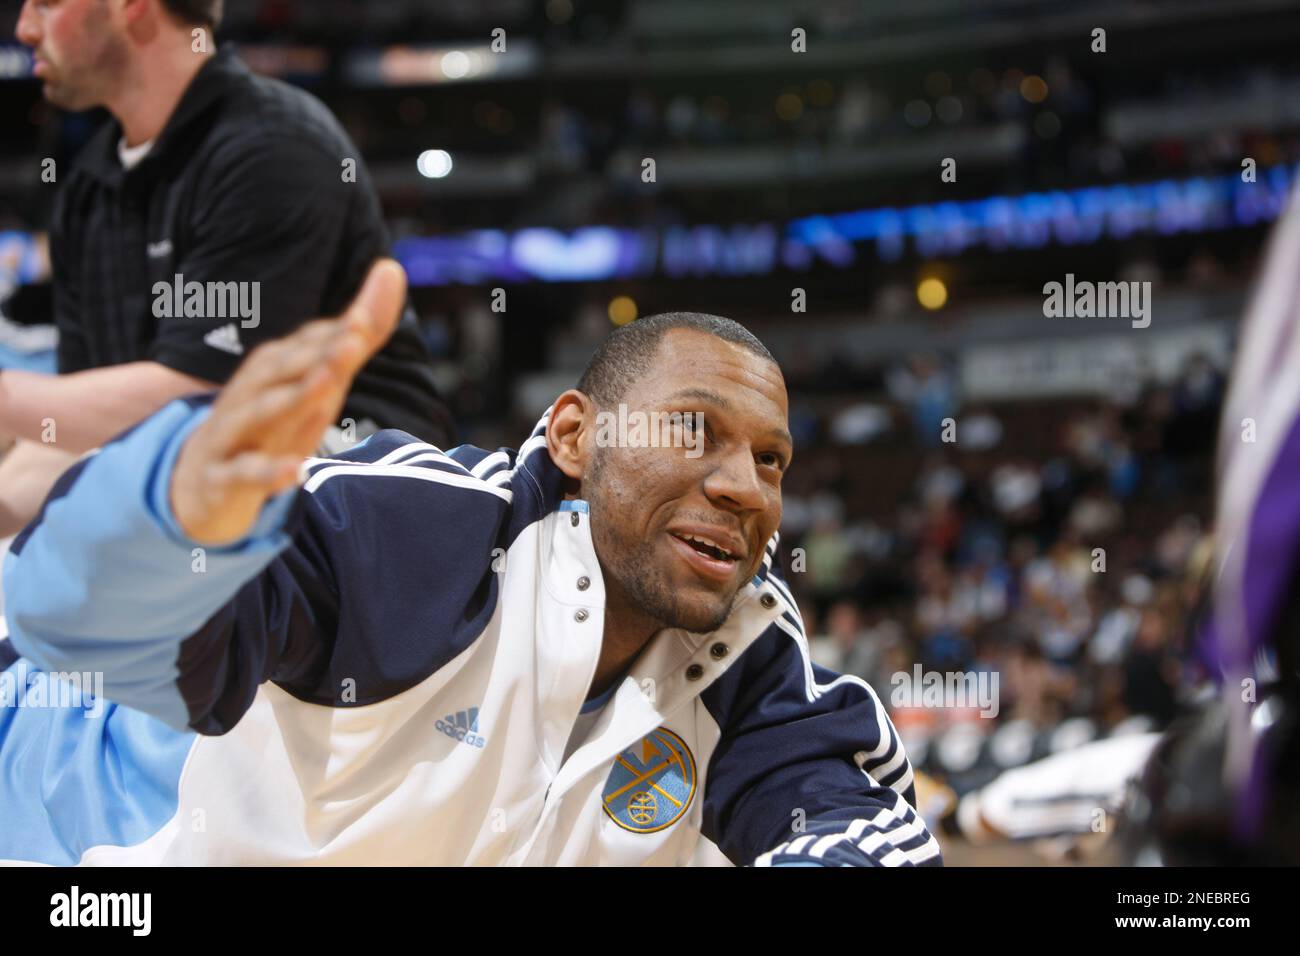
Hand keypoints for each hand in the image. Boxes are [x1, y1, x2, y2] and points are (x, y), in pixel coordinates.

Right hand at [169, 259, 406, 544]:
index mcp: (274, 370)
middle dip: (319, 354)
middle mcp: (251, 393)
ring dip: (293, 397)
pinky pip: (243, 473)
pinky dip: (267, 472)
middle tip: (357, 336)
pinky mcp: (221, 478)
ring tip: (330, 384)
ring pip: (261, 412)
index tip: (367, 319)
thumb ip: (356, 335)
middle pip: (283, 370)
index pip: (308, 346)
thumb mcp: (318, 383)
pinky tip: (295, 470)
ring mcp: (232, 434)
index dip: (338, 335)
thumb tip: (393, 267)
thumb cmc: (272, 424)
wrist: (198, 486)